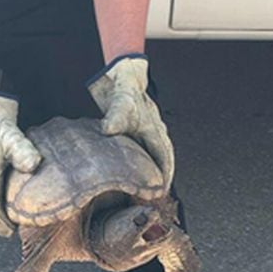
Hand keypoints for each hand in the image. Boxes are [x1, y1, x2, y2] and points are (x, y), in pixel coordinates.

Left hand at [87, 55, 174, 188]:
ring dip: (151, 171)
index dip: (164, 175)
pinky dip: (139, 163)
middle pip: (162, 160)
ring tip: (145, 190)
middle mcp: (153, 132)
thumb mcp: (119, 102)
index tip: (162, 191)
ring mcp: (146, 131)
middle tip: (156, 197)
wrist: (123, 73)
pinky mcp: (136, 130)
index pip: (163, 157)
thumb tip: (108, 129)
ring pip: (152, 156)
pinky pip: (141, 151)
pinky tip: (130, 172)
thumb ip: (115, 116)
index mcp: (154, 129)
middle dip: (161, 178)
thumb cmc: (125, 88)